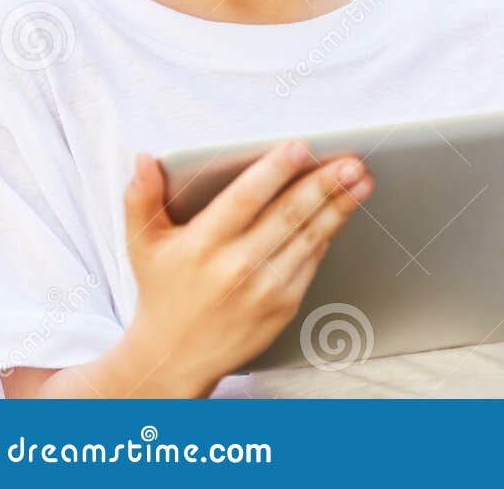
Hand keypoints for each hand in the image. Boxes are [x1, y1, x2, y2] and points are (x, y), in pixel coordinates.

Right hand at [119, 141, 372, 395]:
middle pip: (288, 215)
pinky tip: (344, 210)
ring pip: (309, 237)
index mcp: (202, 244)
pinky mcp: (284, 305)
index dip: (275, 171)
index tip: (301, 147)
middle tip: (352, 161)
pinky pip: (312, 260)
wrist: (174, 356)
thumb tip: (144, 159)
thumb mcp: (143, 244)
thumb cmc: (163, 289)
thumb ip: (141, 198)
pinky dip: (329, 233)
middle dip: (324, 185)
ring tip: (362, 180)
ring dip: (340, 206)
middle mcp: (234, 266)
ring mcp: (263, 288)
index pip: (244, 199)